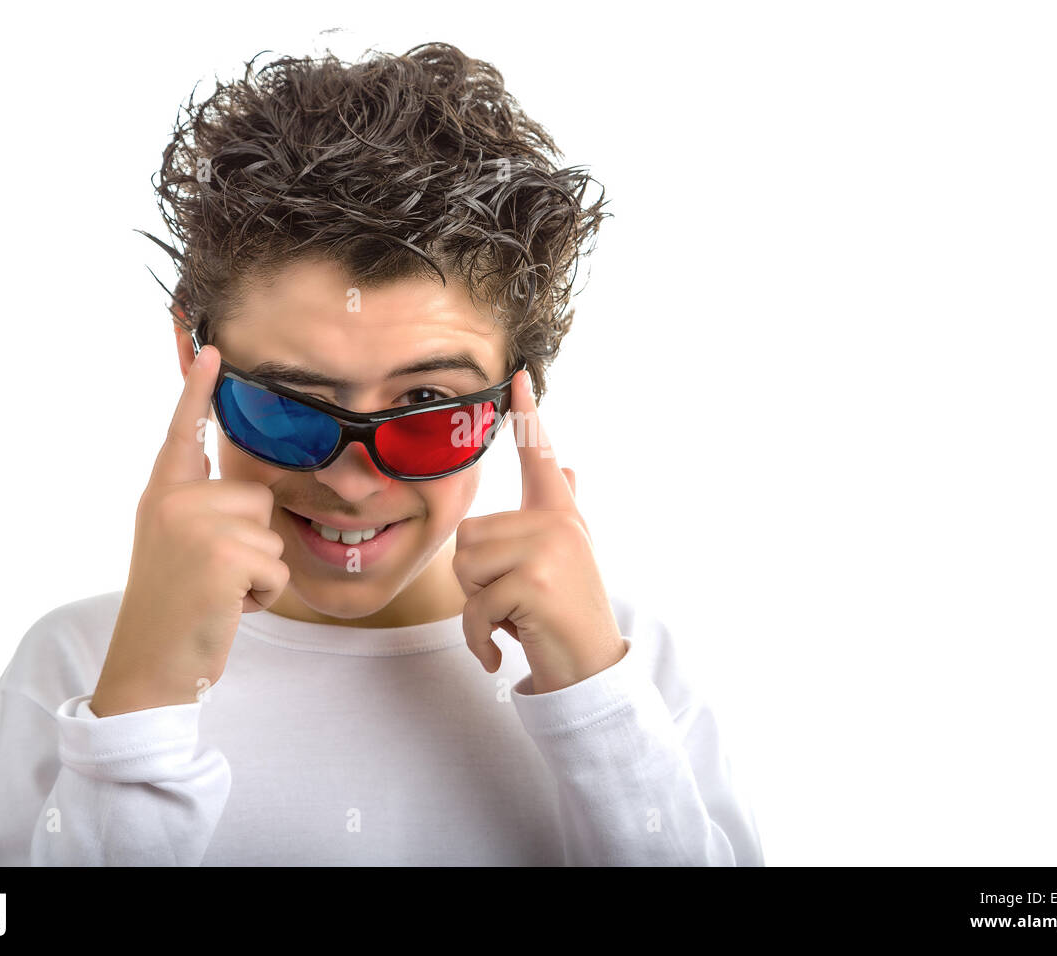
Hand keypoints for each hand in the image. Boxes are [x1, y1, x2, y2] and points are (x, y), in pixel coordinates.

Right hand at [91, 344, 290, 715]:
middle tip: (213, 577)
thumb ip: (202, 512)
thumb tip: (250, 496)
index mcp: (161, 496)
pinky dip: (263, 596)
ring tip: (218, 594)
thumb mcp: (177, 548)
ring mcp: (195, 525)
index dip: (197, 391)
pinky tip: (227, 609)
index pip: (182, 434)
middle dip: (253, 541)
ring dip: (259, 572)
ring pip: (271, 533)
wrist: (149, 668)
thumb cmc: (175, 611)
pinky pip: (276, 567)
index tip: (214, 348)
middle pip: (257, 496)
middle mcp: (173, 501)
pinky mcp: (222, 555)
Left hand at [452, 370, 626, 693]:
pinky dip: (478, 637)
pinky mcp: (535, 583)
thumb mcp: (568, 557)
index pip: (540, 457)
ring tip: (512, 620)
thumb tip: (569, 468)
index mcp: (560, 515)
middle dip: (474, 581)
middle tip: (509, 603)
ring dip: (475, 608)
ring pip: (465, 566)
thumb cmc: (569, 615)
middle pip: (469, 533)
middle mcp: (558, 523)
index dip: (528, 416)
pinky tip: (500, 652)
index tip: (517, 375)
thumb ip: (561, 511)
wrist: (592, 671)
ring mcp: (549, 550)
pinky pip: (475, 605)